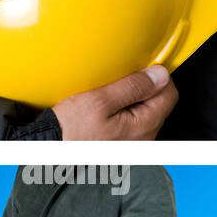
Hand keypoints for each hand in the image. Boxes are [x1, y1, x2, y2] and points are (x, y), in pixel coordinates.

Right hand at [53, 65, 177, 139]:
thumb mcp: (99, 100)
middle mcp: (141, 139)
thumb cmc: (68, 131)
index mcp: (143, 127)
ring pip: (141, 111)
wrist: (47, 149)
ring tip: (105, 98)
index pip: (168, 93)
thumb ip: (133, 86)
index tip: (139, 68)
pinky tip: (100, 110)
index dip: (156, 76)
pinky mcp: (118, 145)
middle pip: (156, 102)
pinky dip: (118, 111)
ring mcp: (130, 143)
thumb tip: (159, 75)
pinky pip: (128, 121)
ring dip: (128, 100)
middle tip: (116, 84)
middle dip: (141, 88)